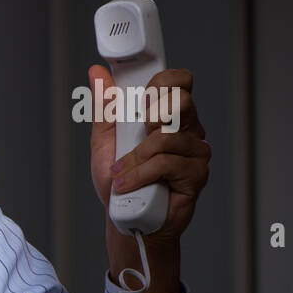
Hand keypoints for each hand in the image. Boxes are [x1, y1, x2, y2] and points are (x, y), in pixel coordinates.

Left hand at [87, 65, 210, 247]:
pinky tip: (129, 184)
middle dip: (152, 115)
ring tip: (122, 172)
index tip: (142, 98)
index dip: (162, 83)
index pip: (179, 82)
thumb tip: (96, 73)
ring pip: (167, 137)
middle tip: (137, 134)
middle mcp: (187, 131)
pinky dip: (141, 174)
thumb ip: (104, 107)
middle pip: (182, 101)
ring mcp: (195, 153)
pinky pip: (168, 163)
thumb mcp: (105, 140)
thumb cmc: (120, 181)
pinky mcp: (196, 175)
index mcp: (169, 116)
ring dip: (135, 157)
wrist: (124, 219)